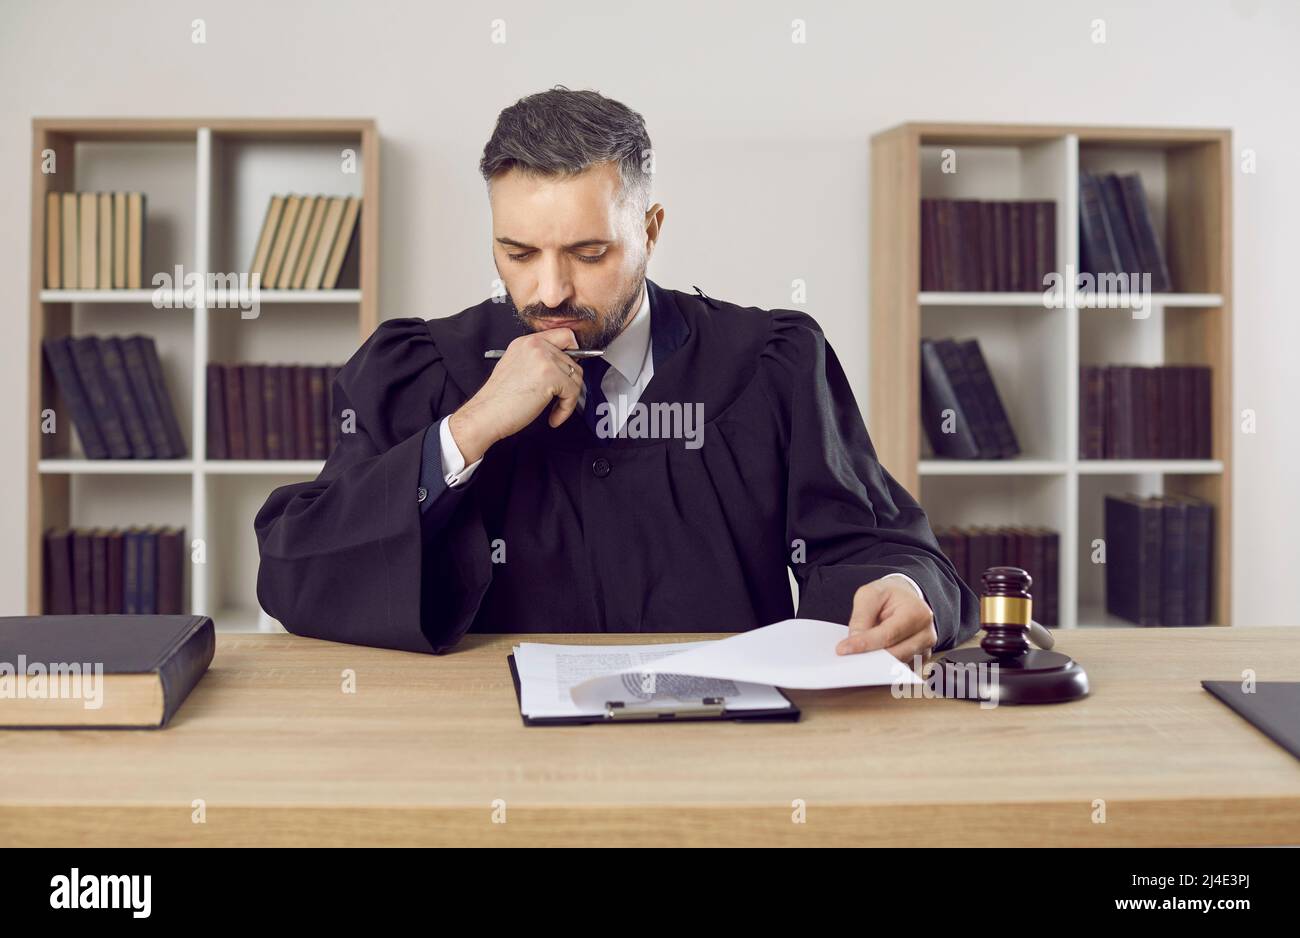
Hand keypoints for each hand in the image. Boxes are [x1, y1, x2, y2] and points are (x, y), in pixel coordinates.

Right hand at [448, 328, 584, 461]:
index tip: (570, 371)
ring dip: (569, 398)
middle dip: (570, 384)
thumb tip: (564, 367)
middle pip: (574, 360)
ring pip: (576, 377)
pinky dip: (567, 409)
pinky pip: (573, 392)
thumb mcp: (517, 368)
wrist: (486, 414)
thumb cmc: (499, 400)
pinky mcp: (550, 376)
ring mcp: (543, 358)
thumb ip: (539, 361)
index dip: (574, 353)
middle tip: (560, 399)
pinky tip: (553, 417)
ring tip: (555, 410)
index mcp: (526, 342)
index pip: (565, 335)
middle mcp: (535, 345)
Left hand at [835, 577, 936, 664]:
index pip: (889, 634)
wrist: (906, 598)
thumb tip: (854, 641)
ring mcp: (924, 650)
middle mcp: (926, 634)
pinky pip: (898, 670)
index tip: (843, 649)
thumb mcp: (870, 594)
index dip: (865, 644)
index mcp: (918, 613)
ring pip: (896, 666)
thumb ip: (862, 617)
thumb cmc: (889, 595)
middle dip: (869, 657)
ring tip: (855, 659)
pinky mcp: (918, 662)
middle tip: (846, 658)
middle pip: (895, 654)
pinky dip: (881, 668)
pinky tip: (867, 662)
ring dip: (874, 665)